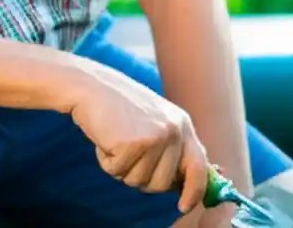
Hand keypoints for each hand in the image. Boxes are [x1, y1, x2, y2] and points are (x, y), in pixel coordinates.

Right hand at [68, 65, 211, 212]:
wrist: (93, 86)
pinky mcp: (134, 143)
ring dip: (121, 168)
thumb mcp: (155, 122)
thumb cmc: (120, 109)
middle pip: (162, 183)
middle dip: (141, 177)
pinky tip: (106, 138)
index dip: (194, 191)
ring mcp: (156, 136)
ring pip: (138, 181)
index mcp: (183, 124)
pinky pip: (117, 171)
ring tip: (116, 140)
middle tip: (127, 154)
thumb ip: (172, 149)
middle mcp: (175, 130)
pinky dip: (106, 160)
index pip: (199, 166)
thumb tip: (184, 184)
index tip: (184, 206)